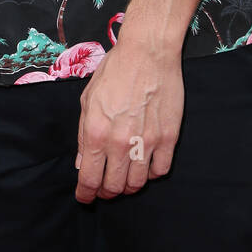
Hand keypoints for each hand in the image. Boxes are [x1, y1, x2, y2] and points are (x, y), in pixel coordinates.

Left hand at [74, 39, 182, 202]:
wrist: (148, 53)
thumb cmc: (114, 70)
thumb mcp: (88, 99)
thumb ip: (83, 134)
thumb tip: (82, 163)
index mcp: (96, 131)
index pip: (89, 178)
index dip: (85, 194)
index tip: (85, 198)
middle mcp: (120, 142)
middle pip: (114, 187)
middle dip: (106, 193)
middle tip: (104, 188)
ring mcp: (147, 141)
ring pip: (138, 184)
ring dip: (128, 186)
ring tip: (123, 178)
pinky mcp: (169, 138)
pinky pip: (161, 171)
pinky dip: (151, 174)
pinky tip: (145, 165)